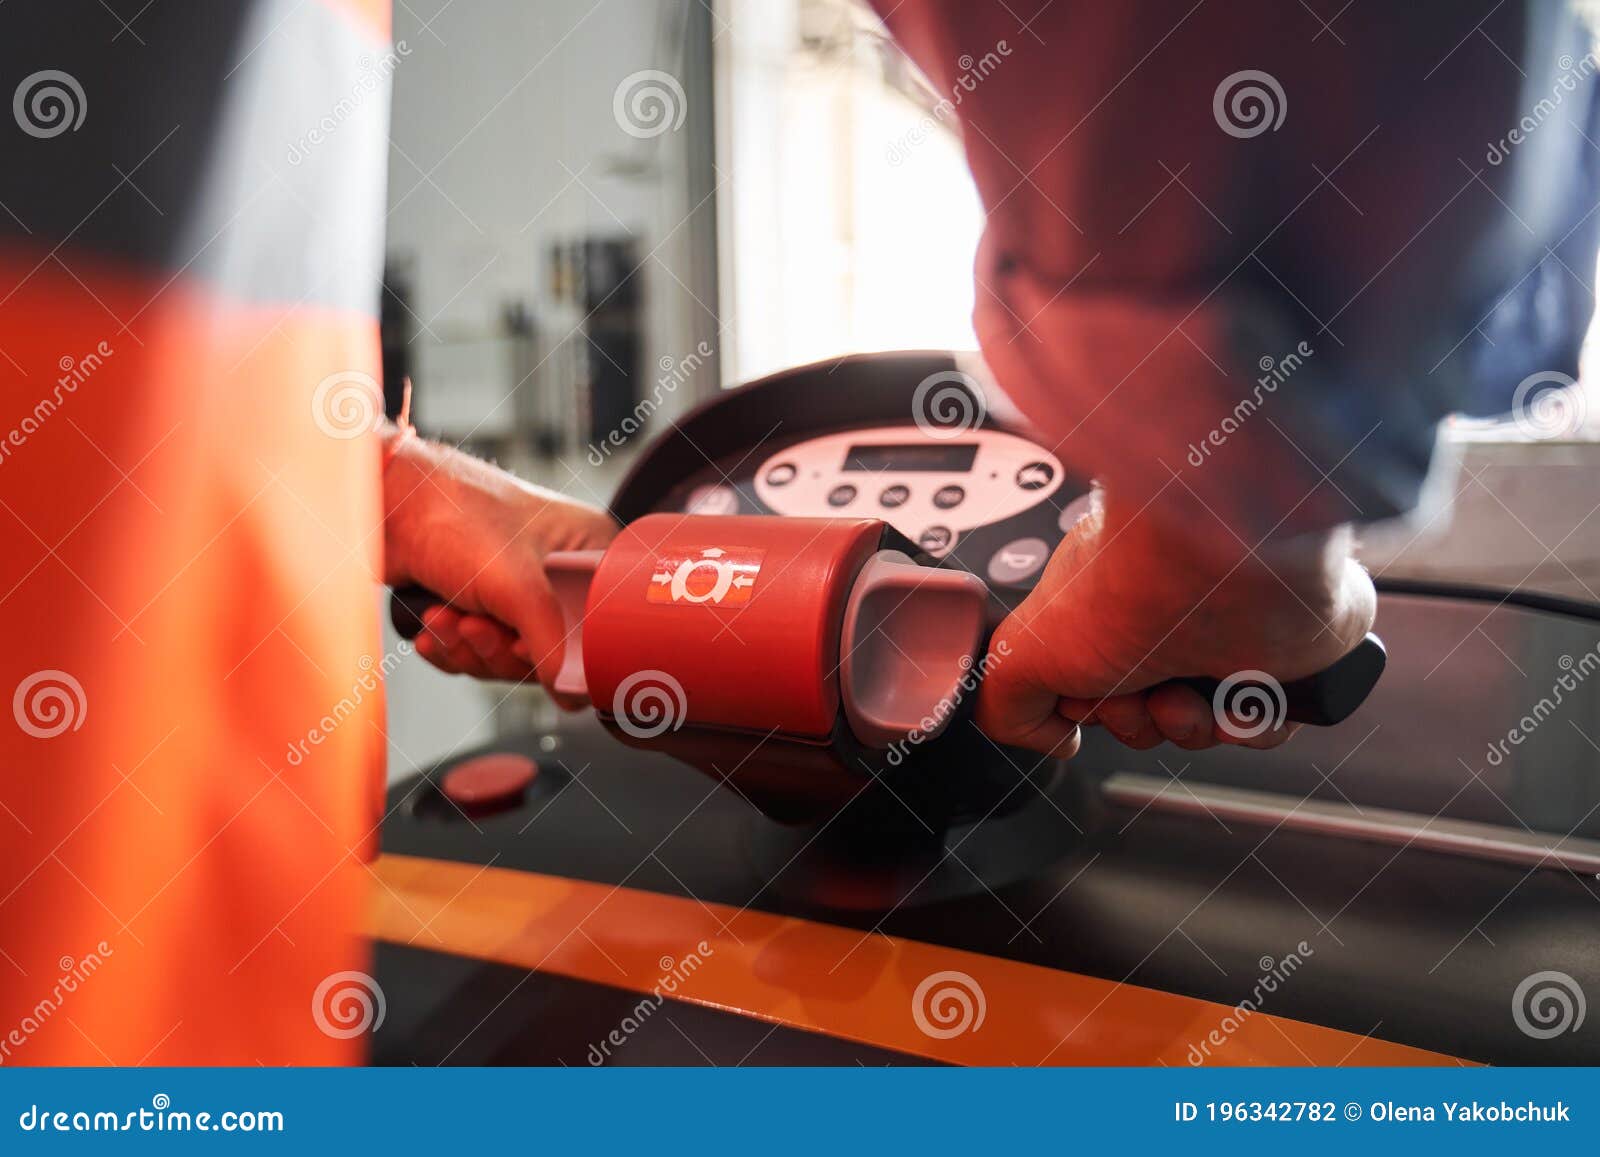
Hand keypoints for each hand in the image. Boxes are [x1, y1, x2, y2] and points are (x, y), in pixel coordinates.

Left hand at [382, 427, 616, 698]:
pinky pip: (475, 650)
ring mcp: (515, 587)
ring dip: (469, 646)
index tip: (532, 653)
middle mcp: (557, 569)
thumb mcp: (515, 583)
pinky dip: (451, 645)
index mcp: (586, 549)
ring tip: (446, 617)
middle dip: (501, 648)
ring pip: (507, 655)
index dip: (569, 649)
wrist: (385, 500)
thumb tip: (569, 692)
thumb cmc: (455, 512)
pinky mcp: (477, 601)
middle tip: (478, 627)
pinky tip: (433, 623)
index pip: (603, 621)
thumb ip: (548, 642)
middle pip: (551, 648)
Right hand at [975, 489, 1375, 756]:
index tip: (1086, 692)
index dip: (1090, 705)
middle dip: (1138, 720)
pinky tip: (1235, 692)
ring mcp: (1229, 633)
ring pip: (1205, 725)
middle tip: (1138, 690)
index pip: (1095, 686)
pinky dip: (1247, 723)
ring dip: (1189, 724)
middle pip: (1147, 713)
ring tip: (1187, 690)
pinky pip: (1265, 724)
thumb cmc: (1132, 585)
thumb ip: (1007, 703)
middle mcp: (1169, 614)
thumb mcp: (1022, 654)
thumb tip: (1051, 740)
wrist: (1224, 568)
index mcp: (1110, 604)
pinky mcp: (1289, 652)